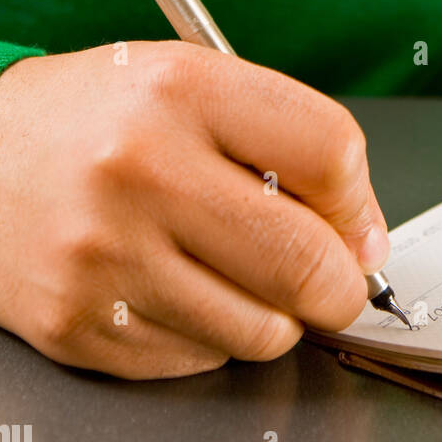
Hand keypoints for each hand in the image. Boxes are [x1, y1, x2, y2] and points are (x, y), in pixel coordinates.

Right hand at [0, 41, 388, 377]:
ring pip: (261, 328)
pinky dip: (210, 334)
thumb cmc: (94, 118)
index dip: (359, 201)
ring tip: (238, 273)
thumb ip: (282, 137)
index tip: (355, 223)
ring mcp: (107, 254)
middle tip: (333, 280)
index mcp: (180, 89)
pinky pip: (199, 359)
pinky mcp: (80, 324)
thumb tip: (361, 233)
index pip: (329, 152)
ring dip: (273, 313)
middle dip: (340, 285)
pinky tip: (177, 287)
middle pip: (305, 259)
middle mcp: (141, 168)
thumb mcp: (188, 82)